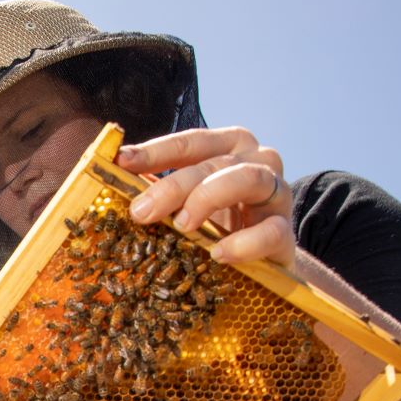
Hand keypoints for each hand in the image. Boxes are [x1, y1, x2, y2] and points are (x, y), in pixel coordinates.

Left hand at [117, 127, 293, 265]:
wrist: (264, 258)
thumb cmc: (219, 223)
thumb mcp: (189, 202)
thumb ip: (160, 189)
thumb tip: (114, 184)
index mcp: (230, 147)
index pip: (192, 142)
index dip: (156, 151)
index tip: (122, 161)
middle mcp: (258, 162)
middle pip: (214, 162)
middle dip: (174, 185)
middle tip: (141, 212)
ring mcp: (277, 195)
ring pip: (248, 179)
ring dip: (209, 198)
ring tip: (182, 225)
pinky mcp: (286, 232)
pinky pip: (271, 231)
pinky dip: (244, 242)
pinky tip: (218, 254)